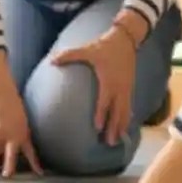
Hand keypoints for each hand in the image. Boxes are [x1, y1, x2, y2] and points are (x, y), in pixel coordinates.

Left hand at [52, 28, 136, 145]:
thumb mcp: (87, 50)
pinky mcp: (130, 87)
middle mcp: (119, 87)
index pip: (104, 102)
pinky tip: (125, 126)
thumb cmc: (104, 46)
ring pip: (125, 111)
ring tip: (118, 140)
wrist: (126, 39)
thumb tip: (51, 61)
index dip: (101, 115)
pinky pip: (129, 106)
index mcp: (108, 81)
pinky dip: (127, 117)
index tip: (97, 128)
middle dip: (114, 127)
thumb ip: (69, 55)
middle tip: (110, 143)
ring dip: (122, 125)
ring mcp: (126, 88)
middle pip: (117, 112)